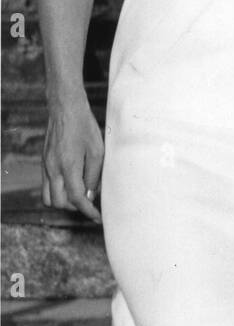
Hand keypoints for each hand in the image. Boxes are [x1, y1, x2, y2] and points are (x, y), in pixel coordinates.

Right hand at [42, 96, 103, 223]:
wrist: (65, 108)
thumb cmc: (84, 127)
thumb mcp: (97, 150)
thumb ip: (94, 175)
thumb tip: (91, 194)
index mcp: (69, 167)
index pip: (77, 199)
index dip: (88, 211)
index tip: (97, 217)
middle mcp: (53, 169)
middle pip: (60, 203)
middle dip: (75, 207)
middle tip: (90, 202)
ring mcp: (46, 166)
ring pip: (48, 198)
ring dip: (63, 201)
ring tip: (79, 193)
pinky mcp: (44, 162)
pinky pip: (46, 186)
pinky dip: (57, 191)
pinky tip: (71, 183)